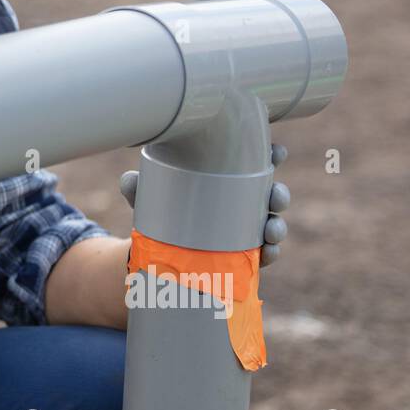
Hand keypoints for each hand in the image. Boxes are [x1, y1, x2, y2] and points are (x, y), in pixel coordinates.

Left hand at [118, 143, 289, 266]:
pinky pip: (264, 256)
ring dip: (278, 226)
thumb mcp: (149, 197)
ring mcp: (246, 231)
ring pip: (272, 225)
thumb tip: (129, 180)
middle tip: (275, 196)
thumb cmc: (160, 211)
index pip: (256, 164)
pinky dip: (270, 254)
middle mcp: (242, 203)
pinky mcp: (243, 256)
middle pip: (271, 194)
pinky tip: (268, 253)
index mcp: (227, 180)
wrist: (155, 251)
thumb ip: (138, 187)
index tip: (276, 152)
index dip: (272, 156)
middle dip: (279, 194)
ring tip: (271, 229)